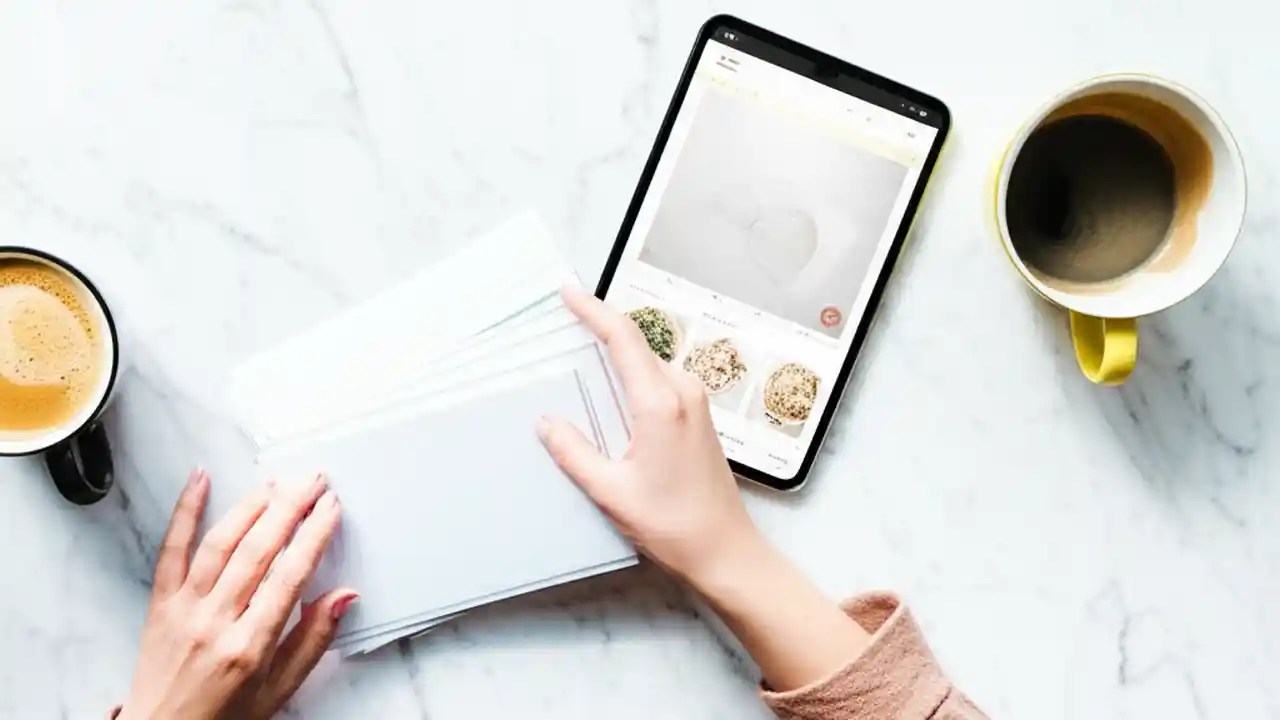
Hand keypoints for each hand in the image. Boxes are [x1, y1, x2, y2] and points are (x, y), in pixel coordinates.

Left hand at [118, 470, 356, 719]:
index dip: (314, 536)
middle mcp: (214, 622)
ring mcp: (183, 609)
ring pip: (220, 544)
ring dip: (251, 506)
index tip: (331, 509)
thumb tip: (344, 596)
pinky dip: (185, 511)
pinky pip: (170, 549)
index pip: (290, 577)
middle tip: (312, 480)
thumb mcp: (280, 690)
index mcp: (249, 647)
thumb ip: (313, 640)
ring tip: (277, 483)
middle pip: (257, 551)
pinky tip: (201, 480)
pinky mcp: (159, 602)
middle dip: (290, 508)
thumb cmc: (223, 717)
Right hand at [539, 285, 870, 690]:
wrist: (725, 550)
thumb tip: (548, 423)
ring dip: (616, 353)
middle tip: (565, 317)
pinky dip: (631, 375)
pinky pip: (659, 381)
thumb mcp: (610, 491)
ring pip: (648, 362)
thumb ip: (574, 452)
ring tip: (581, 352)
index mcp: (661, 404)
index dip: (593, 309)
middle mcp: (683, 393)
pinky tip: (611, 390)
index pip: (623, 339)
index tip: (569, 291)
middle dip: (601, 326)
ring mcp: (695, 403)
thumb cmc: (674, 525)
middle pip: (636, 344)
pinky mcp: (698, 416)